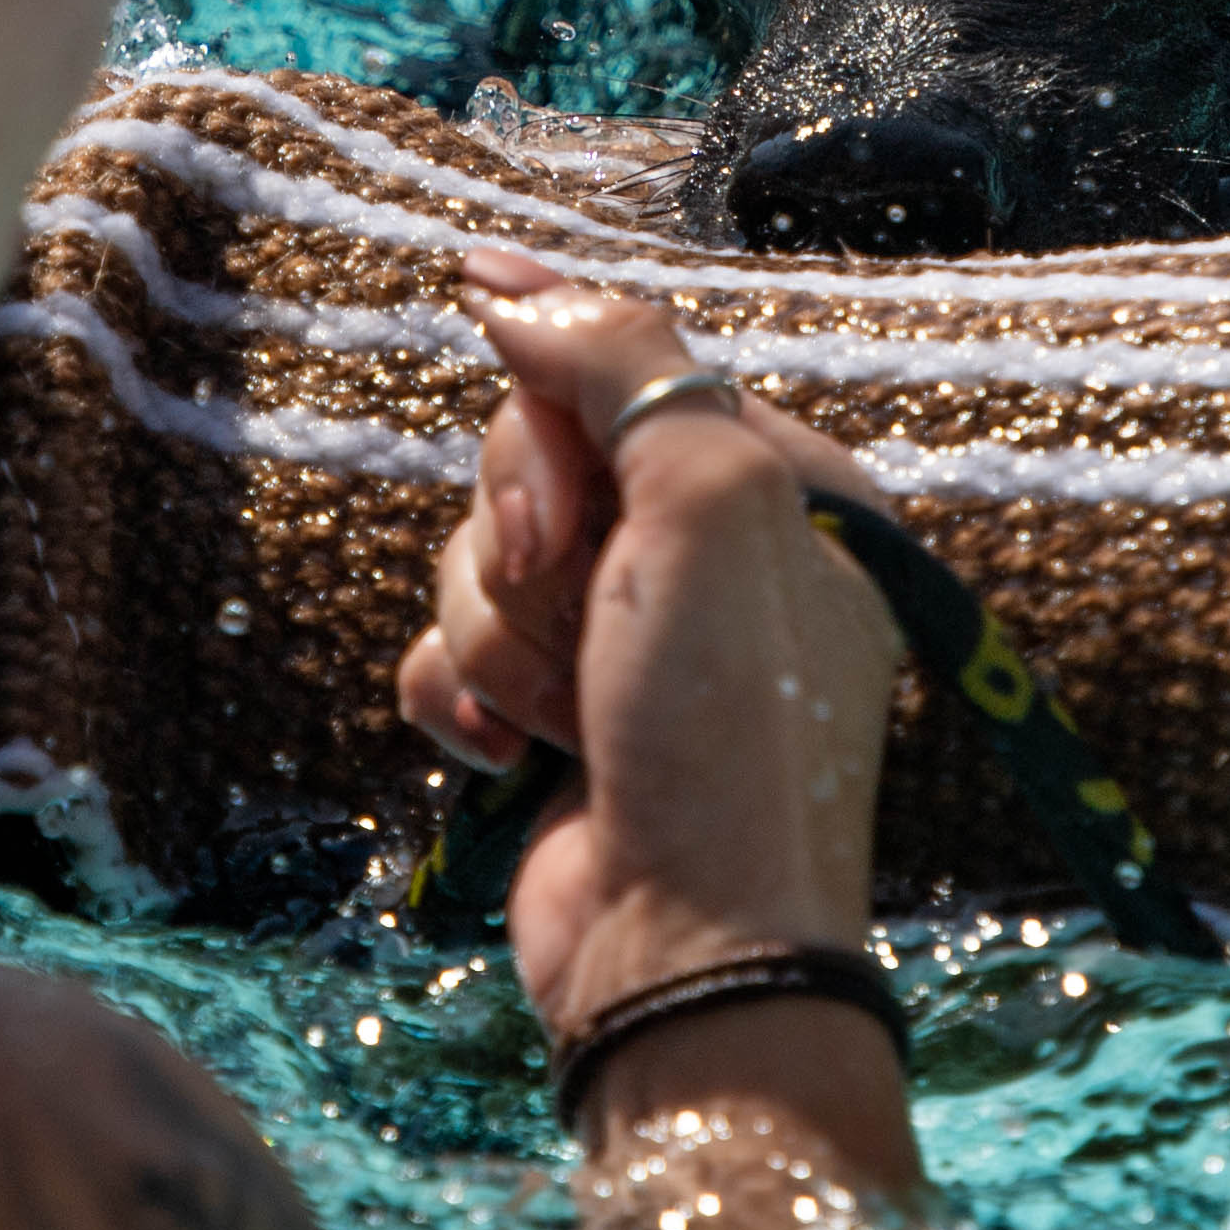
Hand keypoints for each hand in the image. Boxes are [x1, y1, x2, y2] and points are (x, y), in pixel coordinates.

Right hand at [396, 248, 912, 1160]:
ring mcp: (624, 647)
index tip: (469, 281)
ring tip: (565, 710)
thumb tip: (516, 287)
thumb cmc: (730, 722)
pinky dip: (460, 698)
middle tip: (570, 580)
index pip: (634, 368)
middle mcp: (707, 561)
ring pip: (483, 557)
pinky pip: (447, 654)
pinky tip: (503, 753)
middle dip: (530, 521)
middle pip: (540, 453)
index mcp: (782, 494)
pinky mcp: (547, 725)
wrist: (687, 948)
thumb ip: (625, 368)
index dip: (559, 358)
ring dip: (503, 630)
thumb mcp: (713, 503)